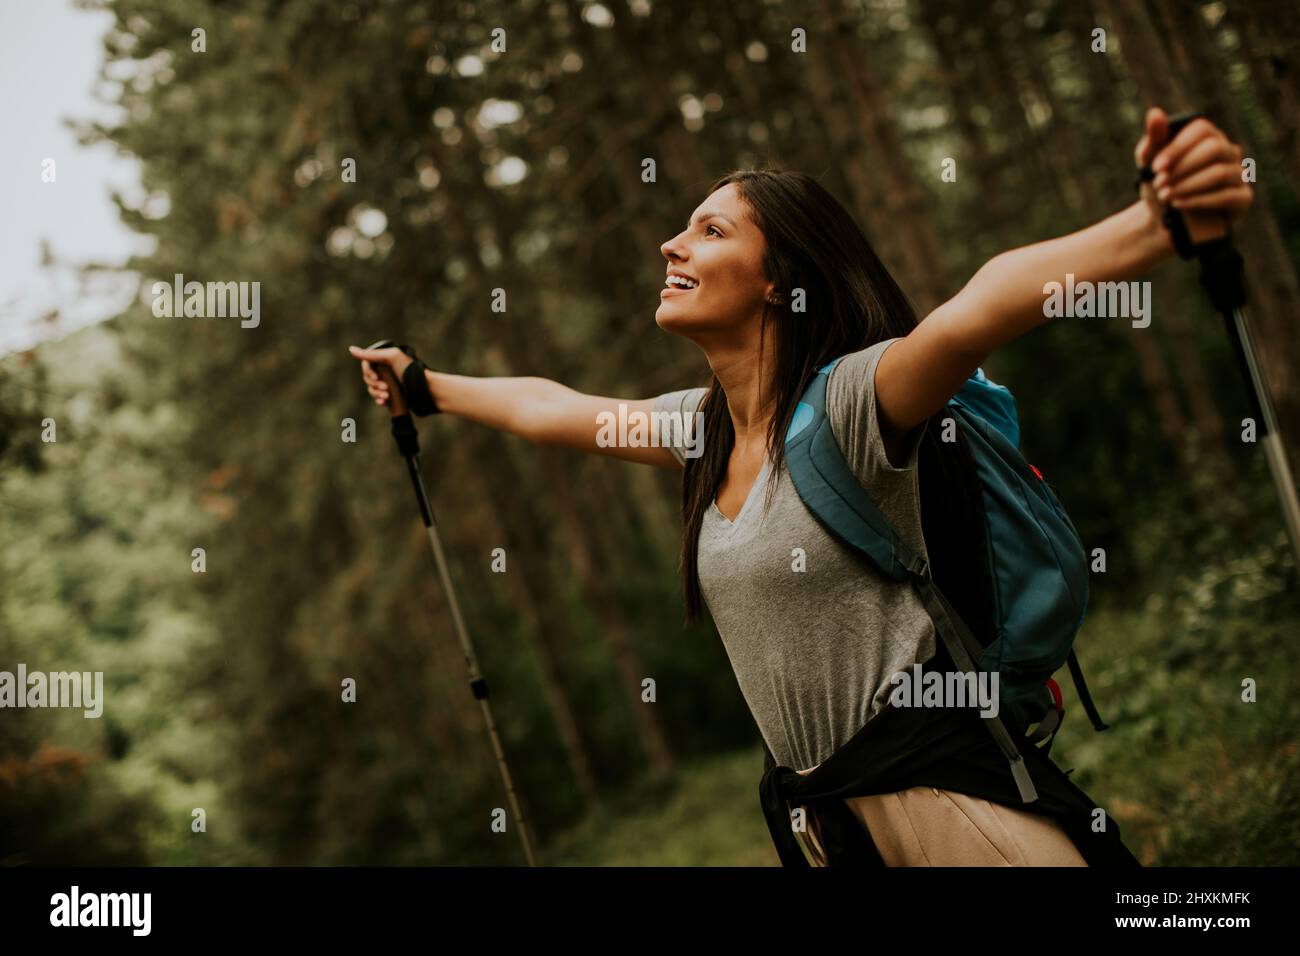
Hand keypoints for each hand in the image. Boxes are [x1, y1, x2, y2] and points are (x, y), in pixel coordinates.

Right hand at [348, 344, 413, 405]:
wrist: (425, 390)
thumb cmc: (411, 370)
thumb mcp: (391, 357)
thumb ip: (371, 354)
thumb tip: (351, 349)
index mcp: (385, 359)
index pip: (367, 364)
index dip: (368, 372)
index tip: (375, 377)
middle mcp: (386, 370)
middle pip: (368, 377)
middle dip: (374, 384)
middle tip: (385, 387)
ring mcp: (389, 383)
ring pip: (372, 388)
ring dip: (376, 393)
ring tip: (387, 396)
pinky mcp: (392, 394)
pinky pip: (378, 398)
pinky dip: (379, 400)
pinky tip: (384, 402)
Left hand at [1134, 107, 1252, 240]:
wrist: (1161, 220)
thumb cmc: (1158, 184)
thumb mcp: (1149, 162)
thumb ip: (1153, 139)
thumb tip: (1155, 113)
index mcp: (1208, 137)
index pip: (1202, 129)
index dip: (1178, 147)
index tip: (1156, 167)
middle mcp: (1228, 152)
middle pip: (1214, 149)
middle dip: (1182, 168)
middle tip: (1159, 184)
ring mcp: (1238, 174)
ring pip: (1220, 172)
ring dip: (1188, 185)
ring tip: (1165, 196)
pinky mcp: (1242, 198)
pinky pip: (1228, 196)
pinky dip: (1200, 200)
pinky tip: (1179, 205)